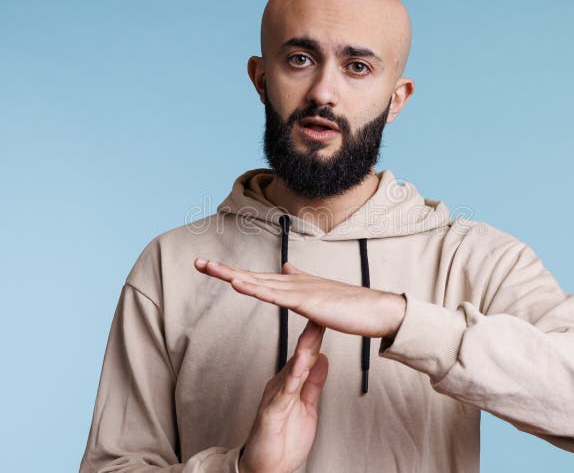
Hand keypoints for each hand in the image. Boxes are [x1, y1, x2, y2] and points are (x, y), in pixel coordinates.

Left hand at [194, 259, 405, 339]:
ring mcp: (299, 291)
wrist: (376, 310)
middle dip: (223, 270)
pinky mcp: (306, 302)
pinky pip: (275, 297)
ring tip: (208, 269)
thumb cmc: (350, 306)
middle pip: (251, 276)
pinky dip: (254, 289)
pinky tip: (237, 284)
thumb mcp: (319, 293)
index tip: (211, 267)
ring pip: (259, 283)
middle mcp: (293, 283)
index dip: (233, 273)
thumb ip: (301, 281)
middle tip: (198, 263)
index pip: (258, 278)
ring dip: (232, 276)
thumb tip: (285, 267)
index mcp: (294, 284)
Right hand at [239, 320, 328, 472]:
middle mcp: (282, 385)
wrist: (266, 468)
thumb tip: (323, 359)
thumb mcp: (307, 407)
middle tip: (321, 310)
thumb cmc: (283, 439)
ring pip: (293, 369)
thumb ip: (314, 384)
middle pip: (300, 356)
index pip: (308, 355)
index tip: (329, 316)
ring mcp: (275, 397)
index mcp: (291, 384)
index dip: (318, 336)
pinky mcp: (272, 411)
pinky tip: (302, 365)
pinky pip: (284, 392)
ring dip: (304, 350)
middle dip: (312, 334)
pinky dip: (293, 377)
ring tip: (314, 331)